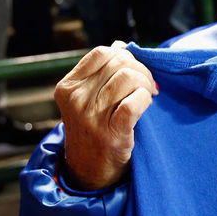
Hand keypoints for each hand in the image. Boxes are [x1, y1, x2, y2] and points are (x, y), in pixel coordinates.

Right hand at [54, 42, 157, 190]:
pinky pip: (134, 102)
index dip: (125, 56)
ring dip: (146, 84)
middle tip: (148, 85)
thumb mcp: (89, 99)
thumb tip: (119, 45)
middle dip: (141, 70)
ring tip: (148, 95)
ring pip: (128, 78)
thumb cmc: (95, 129)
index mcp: (68, 87)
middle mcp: (76, 100)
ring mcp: (92, 117)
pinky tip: (147, 105)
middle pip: (119, 63)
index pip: (102, 53)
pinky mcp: (110, 132)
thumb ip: (102, 72)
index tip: (135, 70)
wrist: (91, 170)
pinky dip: (145, 99)